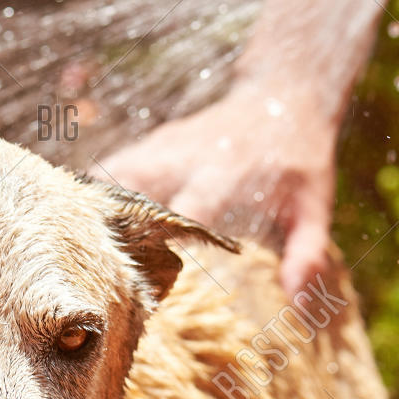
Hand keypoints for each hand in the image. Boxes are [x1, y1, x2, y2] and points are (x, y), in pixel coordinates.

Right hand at [98, 83, 341, 297]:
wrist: (283, 96)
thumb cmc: (301, 162)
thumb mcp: (315, 207)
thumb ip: (306, 253)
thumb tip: (297, 303)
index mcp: (222, 177)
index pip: (182, 215)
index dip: (161, 249)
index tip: (145, 288)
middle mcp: (185, 159)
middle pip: (132, 197)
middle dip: (116, 236)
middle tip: (100, 280)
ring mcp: (163, 147)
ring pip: (112, 181)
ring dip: (97, 216)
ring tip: (83, 258)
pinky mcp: (151, 143)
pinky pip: (110, 171)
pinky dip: (94, 197)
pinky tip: (85, 228)